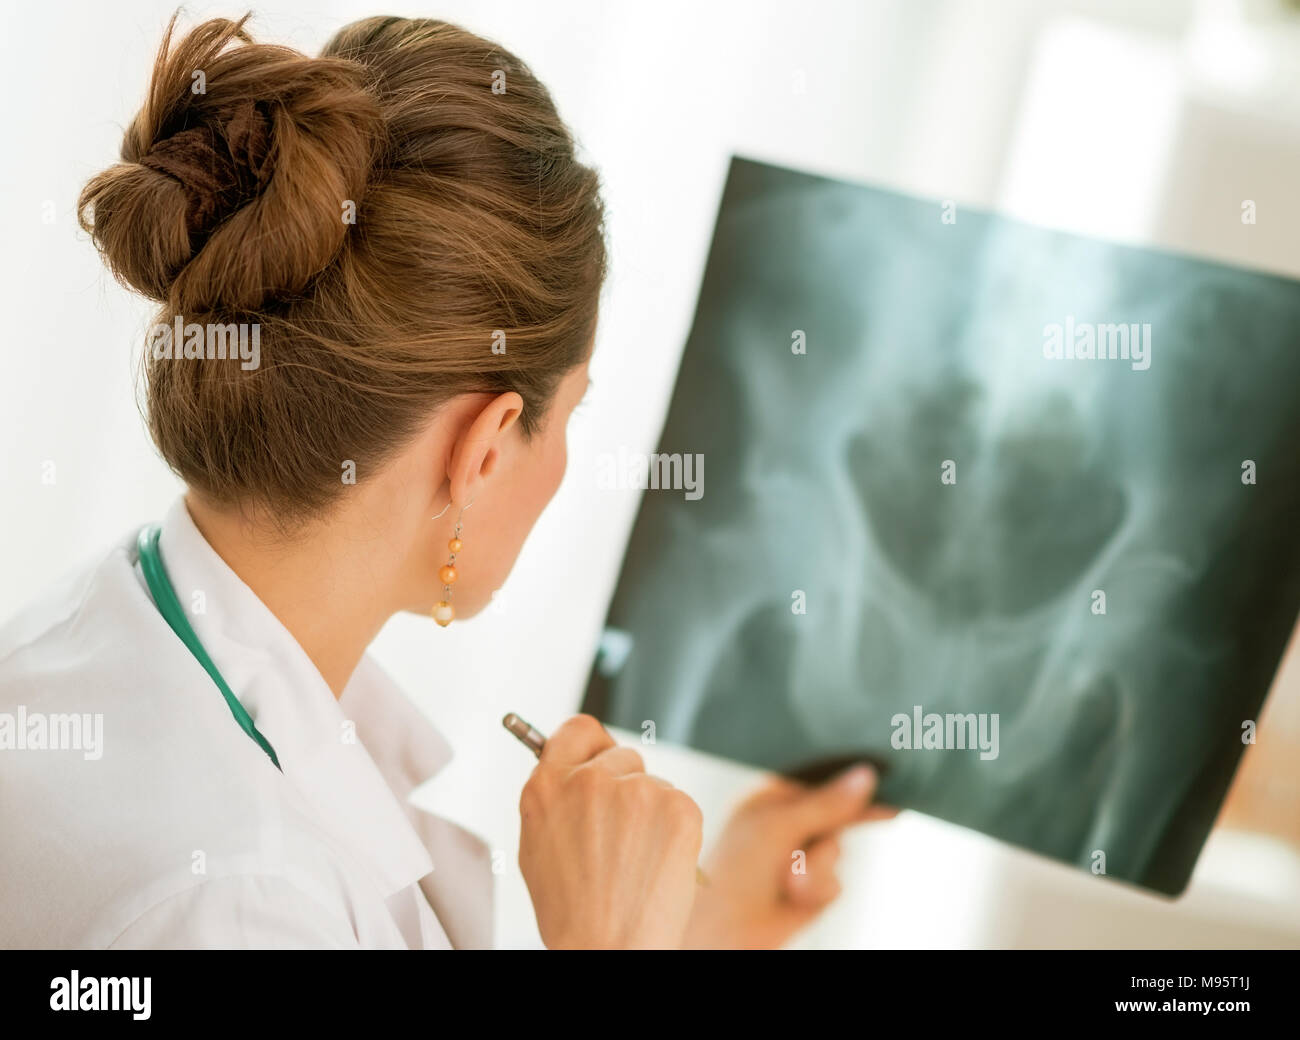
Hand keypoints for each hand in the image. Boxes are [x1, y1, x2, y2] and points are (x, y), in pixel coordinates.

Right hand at [517, 714, 703, 948]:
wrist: (607, 950)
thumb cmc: (573, 913)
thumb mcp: (537, 849)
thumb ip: (553, 800)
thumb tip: (571, 772)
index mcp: (547, 786)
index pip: (577, 729)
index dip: (593, 743)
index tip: (601, 755)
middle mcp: (589, 780)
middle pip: (623, 756)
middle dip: (627, 787)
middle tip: (623, 835)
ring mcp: (636, 791)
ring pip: (654, 785)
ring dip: (652, 813)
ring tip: (637, 861)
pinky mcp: (677, 807)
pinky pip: (680, 804)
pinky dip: (676, 831)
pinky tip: (659, 863)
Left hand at [682, 764, 895, 948]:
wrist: (725, 932)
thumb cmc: (736, 871)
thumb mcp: (780, 826)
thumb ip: (824, 803)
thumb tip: (864, 775)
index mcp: (770, 799)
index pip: (817, 779)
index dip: (847, 777)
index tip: (882, 770)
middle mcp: (786, 826)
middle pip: (836, 814)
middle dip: (845, 823)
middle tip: (889, 810)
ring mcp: (799, 858)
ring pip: (838, 850)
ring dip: (820, 865)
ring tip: (792, 879)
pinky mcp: (810, 889)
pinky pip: (836, 882)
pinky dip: (820, 888)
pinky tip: (797, 896)